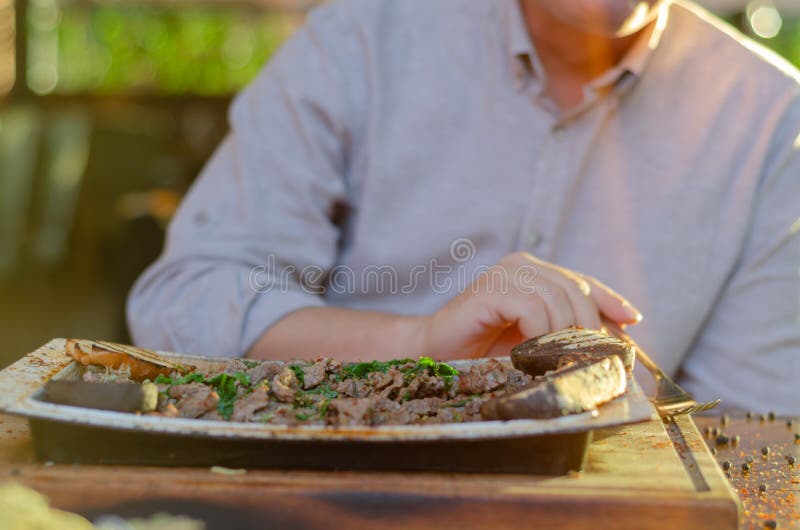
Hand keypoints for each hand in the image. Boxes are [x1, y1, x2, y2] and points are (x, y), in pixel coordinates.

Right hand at [417, 252, 641, 358]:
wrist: (434, 353)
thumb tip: (617, 341)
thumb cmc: (482, 351)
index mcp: (532, 271)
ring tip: (555, 363)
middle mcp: (520, 265)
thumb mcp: (534, 341)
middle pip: (575, 289)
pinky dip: (538, 335)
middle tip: (588, 361)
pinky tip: (529, 354)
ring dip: (562, 337)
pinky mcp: (490, 289)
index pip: (581, 281)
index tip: (631, 321)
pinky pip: (532, 307)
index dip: (609, 299)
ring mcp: (504, 273)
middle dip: (588, 328)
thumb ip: (565, 333)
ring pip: (557, 299)